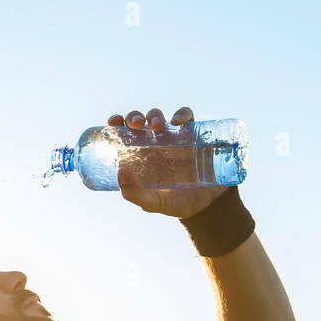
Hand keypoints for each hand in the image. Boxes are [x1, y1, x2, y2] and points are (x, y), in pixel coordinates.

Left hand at [107, 106, 227, 218]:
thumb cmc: (175, 203)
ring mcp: (173, 138)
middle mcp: (153, 145)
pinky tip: (177, 122)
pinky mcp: (193, 136)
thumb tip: (120, 170)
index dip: (116, 124)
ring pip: (159, 117)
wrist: (206, 205)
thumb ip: (134, 192)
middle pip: (139, 122)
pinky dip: (182, 114)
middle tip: (136, 125)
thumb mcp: (152, 202)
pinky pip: (187, 117)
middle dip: (135, 117)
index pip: (122, 135)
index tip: (114, 122)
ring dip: (155, 115)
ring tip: (157, 126)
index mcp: (138, 157)